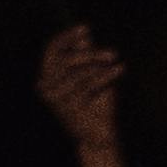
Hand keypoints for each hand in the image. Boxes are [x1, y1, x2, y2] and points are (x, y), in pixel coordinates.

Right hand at [37, 21, 126, 156]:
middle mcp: (47, 90)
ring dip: (101, 65)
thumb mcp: (90, 76)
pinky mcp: (72, 108)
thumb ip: (85, 56)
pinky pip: (91, 84)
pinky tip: (120, 69)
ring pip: (81, 72)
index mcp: (46, 79)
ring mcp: (58, 101)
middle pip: (66, 60)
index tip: (85, 28)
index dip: (67, 38)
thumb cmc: (94, 104)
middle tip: (112, 52)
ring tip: (115, 60)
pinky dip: (107, 75)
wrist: (98, 137)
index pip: (51, 51)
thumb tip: (85, 33)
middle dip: (90, 53)